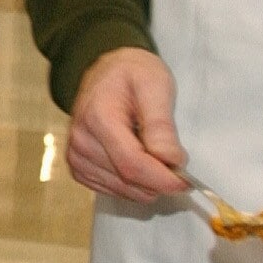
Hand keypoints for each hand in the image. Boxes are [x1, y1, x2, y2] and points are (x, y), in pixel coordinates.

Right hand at [65, 47, 184, 202]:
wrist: (105, 71)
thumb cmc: (133, 73)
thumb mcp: (155, 86)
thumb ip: (161, 126)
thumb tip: (170, 162)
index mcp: (98, 118)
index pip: (132, 164)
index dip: (162, 179)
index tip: (186, 181)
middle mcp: (81, 142)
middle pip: (128, 180)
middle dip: (159, 180)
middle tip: (176, 161)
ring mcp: (76, 157)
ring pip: (123, 190)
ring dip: (147, 183)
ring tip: (154, 154)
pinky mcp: (78, 168)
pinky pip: (113, 191)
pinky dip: (132, 184)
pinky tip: (137, 160)